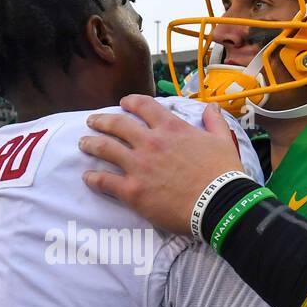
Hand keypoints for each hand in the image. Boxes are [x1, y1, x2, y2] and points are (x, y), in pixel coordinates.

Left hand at [79, 95, 243, 235]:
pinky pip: (105, 181)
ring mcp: (139, 166)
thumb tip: (212, 107)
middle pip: (117, 125)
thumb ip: (215, 122)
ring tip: (82, 143)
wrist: (218, 204)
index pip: (144, 106)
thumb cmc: (223, 173)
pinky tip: (87, 177)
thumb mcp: (223, 141)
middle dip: (101, 121)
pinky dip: (93, 178)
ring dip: (91, 144)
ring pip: (105, 149)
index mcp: (171, 128)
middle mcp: (150, 142)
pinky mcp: (132, 190)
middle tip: (92, 122)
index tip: (122, 104)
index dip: (130, 102)